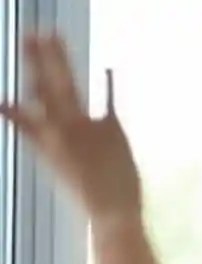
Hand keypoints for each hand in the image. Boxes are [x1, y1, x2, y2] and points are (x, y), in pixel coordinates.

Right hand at [0, 35, 141, 223]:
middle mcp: (58, 132)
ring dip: (55, 58)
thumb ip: (39, 141)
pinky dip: (108, 84)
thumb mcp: (58, 169)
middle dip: (35, 61)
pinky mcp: (109, 128)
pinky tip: (109, 70)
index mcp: (45, 146)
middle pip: (42, 90)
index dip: (12, 108)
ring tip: (48, 35)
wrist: (113, 212)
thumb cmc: (90, 195)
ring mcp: (82, 127)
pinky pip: (108, 100)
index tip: (1, 100)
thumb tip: (17, 116)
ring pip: (64, 86)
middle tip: (29, 35)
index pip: (22, 118)